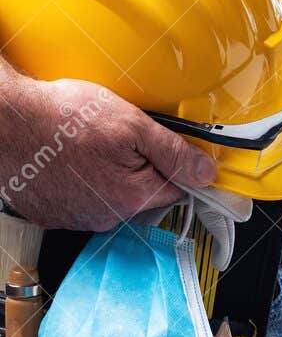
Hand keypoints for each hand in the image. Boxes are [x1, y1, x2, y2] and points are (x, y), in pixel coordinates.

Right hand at [0, 75, 216, 231]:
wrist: (3, 121)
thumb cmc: (60, 118)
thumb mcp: (132, 124)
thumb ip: (173, 152)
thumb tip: (206, 173)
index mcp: (133, 197)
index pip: (175, 189)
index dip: (173, 165)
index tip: (162, 149)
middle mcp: (105, 217)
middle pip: (141, 195)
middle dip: (137, 168)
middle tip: (115, 139)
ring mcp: (74, 218)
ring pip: (108, 198)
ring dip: (105, 175)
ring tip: (85, 146)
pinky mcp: (48, 213)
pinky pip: (76, 200)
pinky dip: (76, 182)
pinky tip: (66, 160)